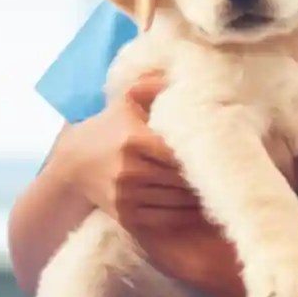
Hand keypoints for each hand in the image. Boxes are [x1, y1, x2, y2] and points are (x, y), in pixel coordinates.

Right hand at [51, 71, 202, 235]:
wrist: (72, 164)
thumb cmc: (106, 128)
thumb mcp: (124, 102)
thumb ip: (150, 86)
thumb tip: (181, 76)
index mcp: (135, 140)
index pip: (178, 153)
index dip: (200, 155)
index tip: (218, 153)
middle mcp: (131, 170)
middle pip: (180, 179)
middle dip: (203, 179)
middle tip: (224, 174)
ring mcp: (127, 195)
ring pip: (175, 201)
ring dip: (197, 198)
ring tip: (216, 191)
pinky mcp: (125, 215)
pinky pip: (163, 220)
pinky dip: (183, 216)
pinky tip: (197, 209)